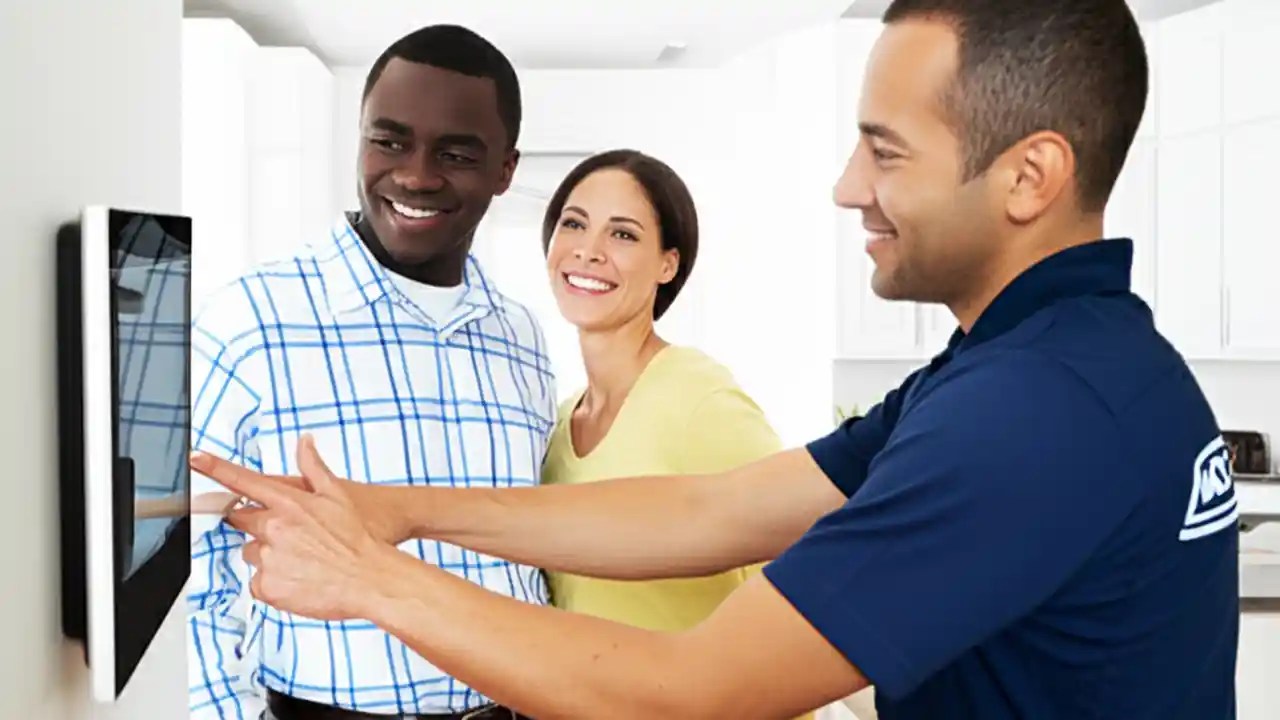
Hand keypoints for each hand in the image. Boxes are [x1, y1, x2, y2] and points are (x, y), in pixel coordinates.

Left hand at [189, 435, 399, 619]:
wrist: (370, 579)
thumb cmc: (358, 538)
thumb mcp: (338, 494)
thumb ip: (314, 467)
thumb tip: (304, 441)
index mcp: (289, 502)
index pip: (245, 481)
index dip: (216, 468)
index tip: (195, 459)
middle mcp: (274, 528)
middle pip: (242, 521)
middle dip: (257, 526)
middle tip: (286, 536)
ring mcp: (269, 558)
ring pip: (251, 553)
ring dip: (267, 556)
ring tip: (300, 562)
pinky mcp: (268, 587)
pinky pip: (257, 583)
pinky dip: (272, 583)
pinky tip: (297, 580)